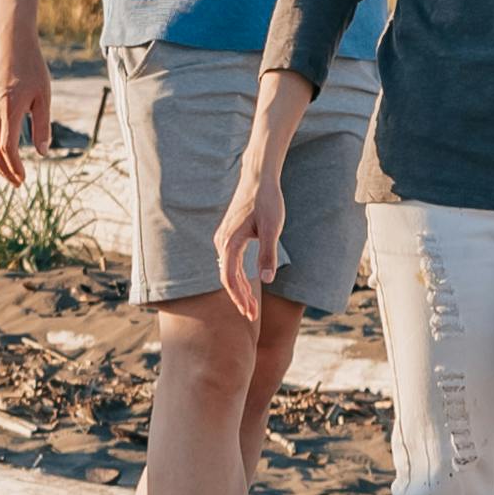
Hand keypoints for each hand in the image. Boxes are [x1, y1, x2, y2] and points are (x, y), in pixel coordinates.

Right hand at [0, 38, 51, 183]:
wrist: (10, 45)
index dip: (14, 167)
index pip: (7, 148)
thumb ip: (43, 126)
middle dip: (4, 171)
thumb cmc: (32, 69)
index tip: (23, 179)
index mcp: (10, 109)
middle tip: (17, 184)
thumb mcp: (44, 96)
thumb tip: (43, 153)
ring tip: (10, 173)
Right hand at [214, 166, 287, 308]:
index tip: (249, 313)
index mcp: (229, 242)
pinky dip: (238, 277)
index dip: (239, 297)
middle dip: (240, 298)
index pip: (229, 278)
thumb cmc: (267, 201)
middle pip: (227, 278)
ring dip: (239, 289)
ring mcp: (224, 239)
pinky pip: (230, 263)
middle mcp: (222, 242)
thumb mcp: (272, 228)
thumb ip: (268, 253)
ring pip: (228, 271)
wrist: (259, 178)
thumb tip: (267, 279)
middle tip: (252, 317)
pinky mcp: (229, 236)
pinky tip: (247, 285)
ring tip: (251, 306)